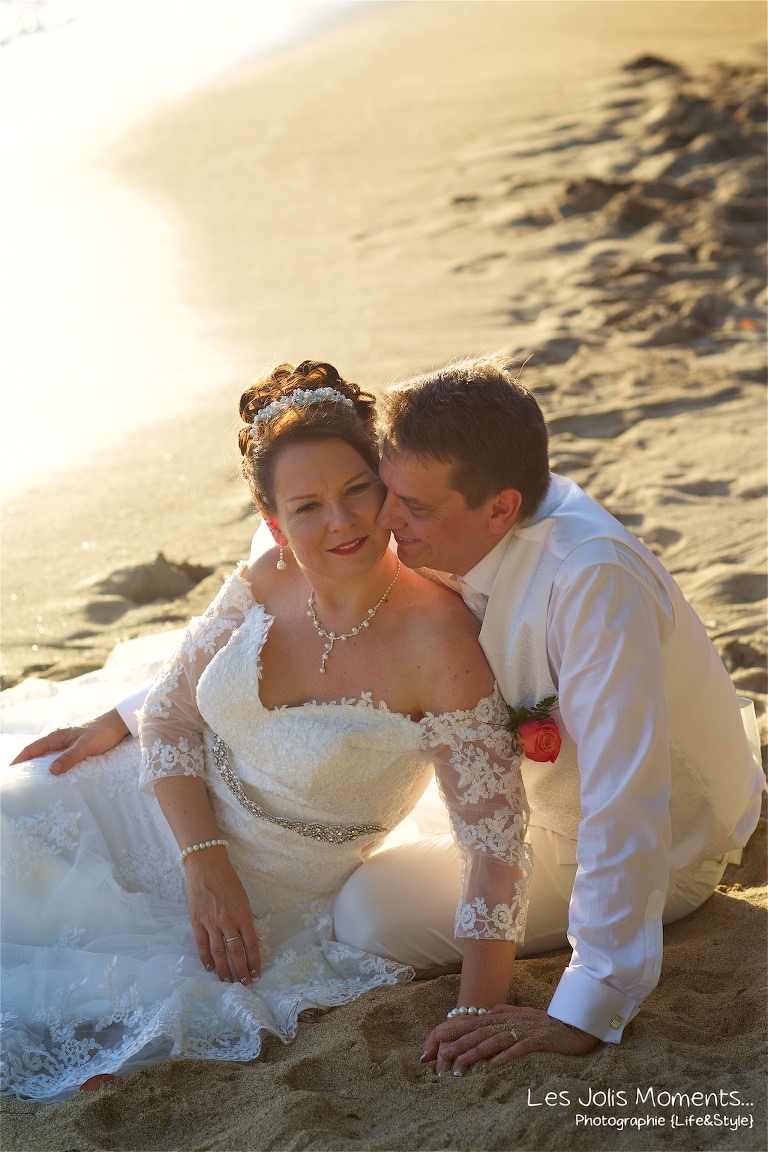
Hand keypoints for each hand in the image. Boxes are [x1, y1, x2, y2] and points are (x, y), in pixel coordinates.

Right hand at [10, 709, 129, 774]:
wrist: (119, 722)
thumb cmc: (103, 732)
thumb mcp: (85, 747)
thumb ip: (69, 758)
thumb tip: (50, 771)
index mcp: (57, 735)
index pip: (31, 748)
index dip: (19, 760)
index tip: (9, 773)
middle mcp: (58, 736)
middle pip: (36, 751)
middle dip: (25, 764)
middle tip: (17, 780)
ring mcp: (66, 740)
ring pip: (46, 753)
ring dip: (38, 764)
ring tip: (31, 780)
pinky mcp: (74, 744)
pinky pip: (57, 755)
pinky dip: (51, 763)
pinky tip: (53, 773)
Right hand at [184, 850, 261, 985]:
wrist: (206, 864)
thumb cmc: (228, 879)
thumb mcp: (243, 898)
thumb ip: (245, 919)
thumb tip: (249, 940)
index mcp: (243, 914)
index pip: (251, 944)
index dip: (254, 961)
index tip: (256, 974)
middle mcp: (228, 921)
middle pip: (235, 952)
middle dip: (241, 970)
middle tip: (244, 983)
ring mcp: (210, 922)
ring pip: (218, 952)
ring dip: (224, 969)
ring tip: (228, 981)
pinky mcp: (196, 921)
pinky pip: (201, 944)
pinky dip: (205, 958)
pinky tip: (210, 967)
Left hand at [422, 1005, 597, 1073]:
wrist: (574, 1025)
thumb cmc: (545, 1023)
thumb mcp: (520, 1015)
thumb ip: (503, 1012)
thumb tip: (486, 1013)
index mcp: (502, 1015)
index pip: (471, 1023)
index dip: (452, 1031)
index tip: (433, 1043)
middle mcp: (508, 1020)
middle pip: (477, 1032)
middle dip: (456, 1044)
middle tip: (438, 1058)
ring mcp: (522, 1029)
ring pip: (493, 1041)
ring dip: (475, 1053)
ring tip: (459, 1065)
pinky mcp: (537, 1040)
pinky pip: (519, 1048)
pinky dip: (505, 1055)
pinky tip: (493, 1064)